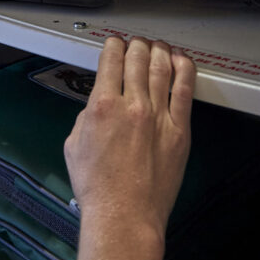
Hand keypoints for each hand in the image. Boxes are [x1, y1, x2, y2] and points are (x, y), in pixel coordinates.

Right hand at [64, 37, 194, 245]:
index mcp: (102, 107)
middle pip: (137, 58)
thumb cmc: (99, 189)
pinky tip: (181, 61)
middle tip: (136, 44)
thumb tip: (98, 106)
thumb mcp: (74, 145)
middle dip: (135, 45)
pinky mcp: (179, 130)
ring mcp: (159, 116)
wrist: (123, 215)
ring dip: (159, 51)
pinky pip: (185, 89)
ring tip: (157, 46)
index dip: (113, 46)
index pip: (111, 60)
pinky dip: (184, 69)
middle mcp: (133, 106)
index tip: (115, 44)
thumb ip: (87, 117)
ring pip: (162, 68)